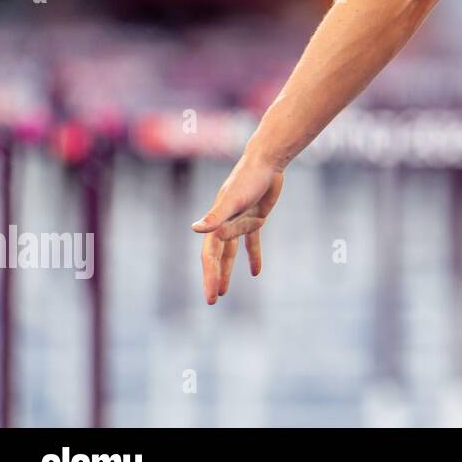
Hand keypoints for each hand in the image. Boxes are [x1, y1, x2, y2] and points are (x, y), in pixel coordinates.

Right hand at [192, 154, 283, 304]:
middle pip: (218, 257)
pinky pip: (252, 241)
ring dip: (228, 270)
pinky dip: (253, 256)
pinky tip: (255, 272)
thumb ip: (215, 216)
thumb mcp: (232, 199)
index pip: (210, 256)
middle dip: (214, 278)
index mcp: (217, 223)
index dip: (210, 276)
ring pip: (231, 251)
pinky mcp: (255, 217)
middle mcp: (225, 224)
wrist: (267, 161)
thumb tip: (194, 229)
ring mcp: (240, 221)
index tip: (210, 296)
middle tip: (212, 300)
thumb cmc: (248, 178)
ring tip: (224, 291)